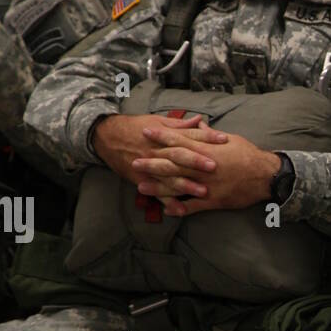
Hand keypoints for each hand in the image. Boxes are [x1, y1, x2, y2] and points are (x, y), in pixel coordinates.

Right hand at [93, 113, 227, 191]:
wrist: (107, 137)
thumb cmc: (135, 127)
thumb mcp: (157, 121)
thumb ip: (180, 125)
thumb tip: (199, 120)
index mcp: (164, 135)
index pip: (188, 135)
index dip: (206, 137)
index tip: (223, 139)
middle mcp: (158, 151)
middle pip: (179, 156)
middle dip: (197, 161)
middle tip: (214, 166)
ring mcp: (150, 167)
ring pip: (170, 177)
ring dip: (187, 185)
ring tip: (203, 191)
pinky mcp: (144, 180)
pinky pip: (157, 193)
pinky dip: (168, 202)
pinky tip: (180, 210)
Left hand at [131, 130, 279, 214]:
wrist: (266, 176)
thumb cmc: (249, 155)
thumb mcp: (230, 139)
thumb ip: (210, 134)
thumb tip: (198, 124)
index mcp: (206, 150)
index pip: (179, 140)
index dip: (161, 136)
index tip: (146, 132)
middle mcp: (203, 167)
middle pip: (173, 163)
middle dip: (152, 162)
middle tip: (134, 161)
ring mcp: (207, 185)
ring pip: (178, 186)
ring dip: (159, 186)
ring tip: (142, 186)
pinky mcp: (214, 200)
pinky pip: (193, 206)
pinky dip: (180, 208)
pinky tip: (167, 209)